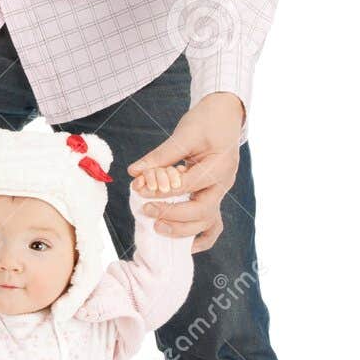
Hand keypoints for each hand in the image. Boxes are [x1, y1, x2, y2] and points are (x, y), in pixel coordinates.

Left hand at [125, 92, 243, 254]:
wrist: (225, 116)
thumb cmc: (206, 121)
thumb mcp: (184, 133)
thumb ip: (161, 156)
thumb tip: (134, 172)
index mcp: (220, 166)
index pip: (190, 185)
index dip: (164, 191)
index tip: (140, 191)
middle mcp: (224, 183)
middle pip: (202, 210)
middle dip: (172, 214)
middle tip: (147, 210)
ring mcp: (221, 192)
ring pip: (207, 222)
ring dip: (182, 229)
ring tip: (157, 227)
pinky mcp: (215, 195)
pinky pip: (213, 224)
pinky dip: (200, 237)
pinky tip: (184, 244)